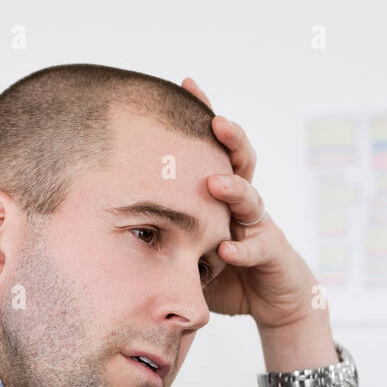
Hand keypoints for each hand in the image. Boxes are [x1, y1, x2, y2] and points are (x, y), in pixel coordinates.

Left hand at [181, 77, 323, 331]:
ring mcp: (262, 226)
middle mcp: (245, 204)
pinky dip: (244, 249)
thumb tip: (111, 222)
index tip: (186, 85)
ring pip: (252, 199)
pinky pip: (260, 247)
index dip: (205, 116)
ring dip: (234, 189)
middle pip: (242, 160)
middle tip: (216, 121)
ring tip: (215, 184)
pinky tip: (229, 250)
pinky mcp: (275, 254)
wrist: (276, 302)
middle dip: (230, 138)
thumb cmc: (229, 273)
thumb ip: (164, 233)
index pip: (214, 149)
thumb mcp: (190, 250)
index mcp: (224, 196)